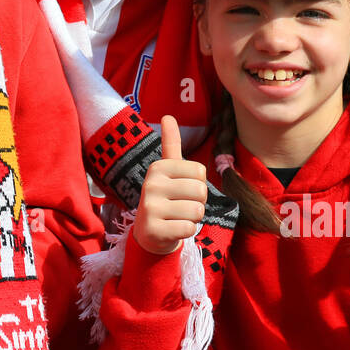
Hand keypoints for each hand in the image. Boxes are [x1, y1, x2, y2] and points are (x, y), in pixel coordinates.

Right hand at [133, 115, 208, 255]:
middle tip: (181, 207)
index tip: (182, 190)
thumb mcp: (168, 171)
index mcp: (158, 167)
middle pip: (201, 191)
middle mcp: (151, 184)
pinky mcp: (153, 229)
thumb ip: (170, 144)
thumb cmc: (166, 198)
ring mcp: (150, 207)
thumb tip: (167, 115)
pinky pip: (189, 228)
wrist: (149, 233)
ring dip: (192, 218)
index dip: (198, 184)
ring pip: (197, 211)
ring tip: (176, 218)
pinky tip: (172, 230)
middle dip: (198, 203)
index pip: (200, 171)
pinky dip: (186, 232)